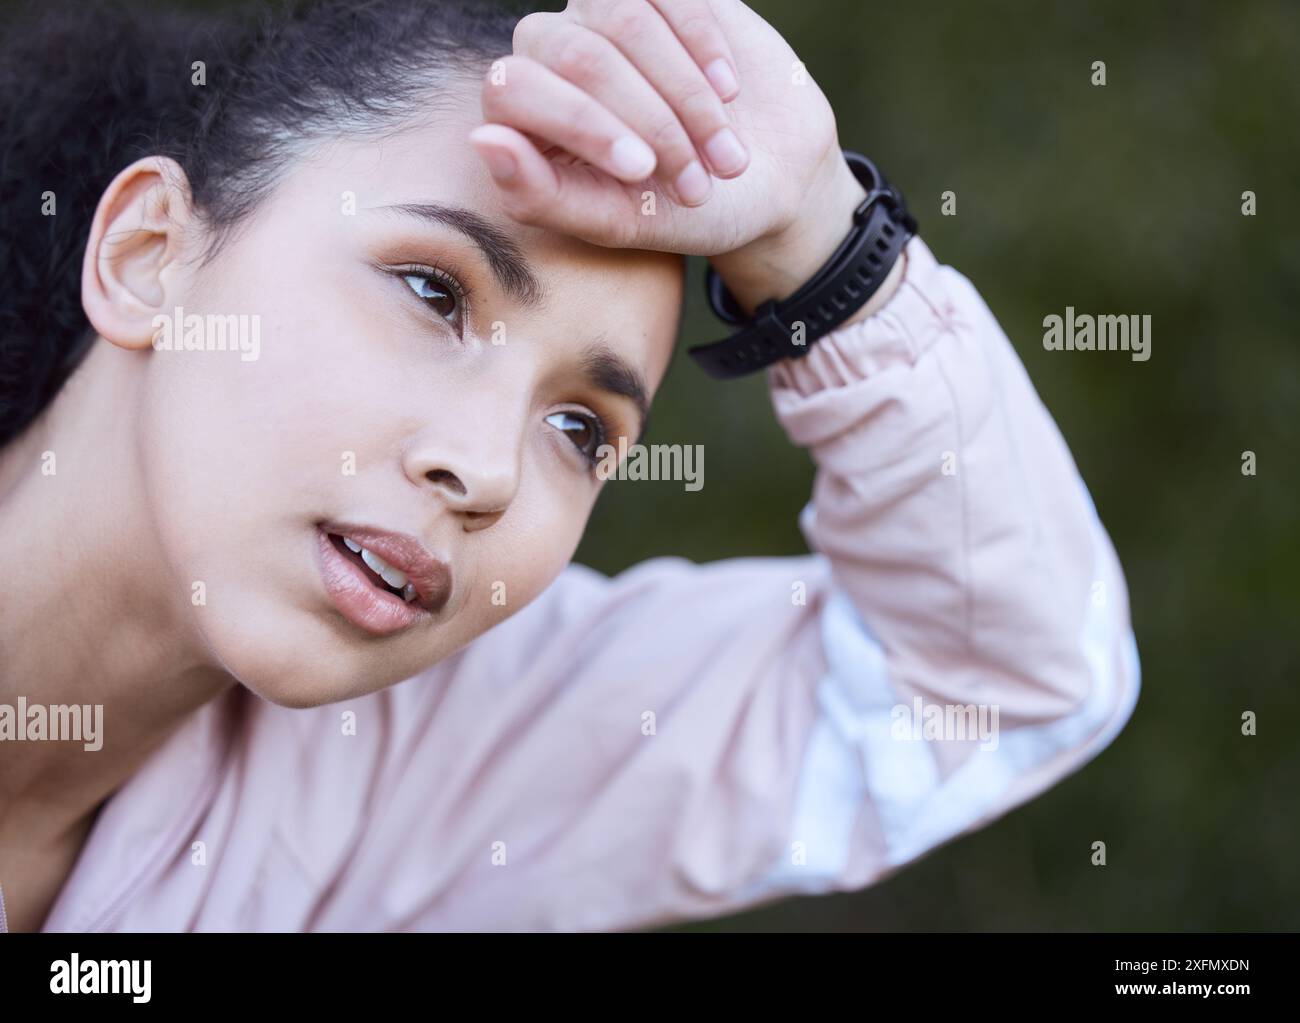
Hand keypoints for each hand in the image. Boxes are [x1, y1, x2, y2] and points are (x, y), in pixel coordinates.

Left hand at [468, 0, 854, 271]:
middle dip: (649, 120)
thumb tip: (481, 141)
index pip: (515, 88)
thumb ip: (541, 195)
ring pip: (624, 16)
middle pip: (578, 55)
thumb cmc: (680, 211)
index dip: (581, 124)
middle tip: (695, 181)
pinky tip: (728, 91)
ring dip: (686, 92)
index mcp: (525, 114)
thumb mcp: (616, 221)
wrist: (767, 179)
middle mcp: (554, 53)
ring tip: (725, 153)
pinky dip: (706, 45)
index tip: (644, 172)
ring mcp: (605, 13)